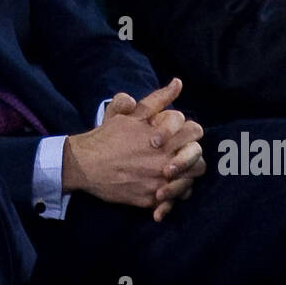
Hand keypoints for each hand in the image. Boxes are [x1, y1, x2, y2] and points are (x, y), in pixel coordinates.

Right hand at [66, 78, 201, 216]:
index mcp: (164, 137)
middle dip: (192, 158)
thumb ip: (158, 99)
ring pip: (189, 183)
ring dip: (185, 179)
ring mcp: (159, 182)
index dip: (188, 133)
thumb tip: (178, 83)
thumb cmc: (108, 136)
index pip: (195, 132)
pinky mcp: (150, 199)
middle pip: (199, 162)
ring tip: (171, 174)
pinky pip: (173, 201)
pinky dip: (171, 198)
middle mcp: (165, 160)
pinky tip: (162, 190)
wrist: (86, 164)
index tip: (175, 136)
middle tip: (178, 156)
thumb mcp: (131, 114)